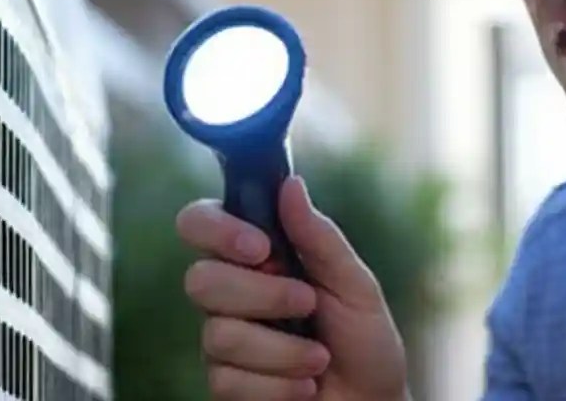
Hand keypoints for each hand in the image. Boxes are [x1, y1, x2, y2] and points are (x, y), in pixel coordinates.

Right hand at [176, 176, 409, 400]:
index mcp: (257, 258)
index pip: (200, 224)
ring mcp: (223, 340)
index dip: (217, 230)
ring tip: (318, 358)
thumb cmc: (365, 341)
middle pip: (200, 279)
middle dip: (262, 295)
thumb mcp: (355, 284)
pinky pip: (227, 381)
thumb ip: (320, 237)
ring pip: (217, 334)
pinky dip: (278, 386)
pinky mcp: (225, 384)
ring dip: (283, 350)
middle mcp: (231, 294)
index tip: (261, 248)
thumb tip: (290, 185)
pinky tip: (304, 388)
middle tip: (308, 305)